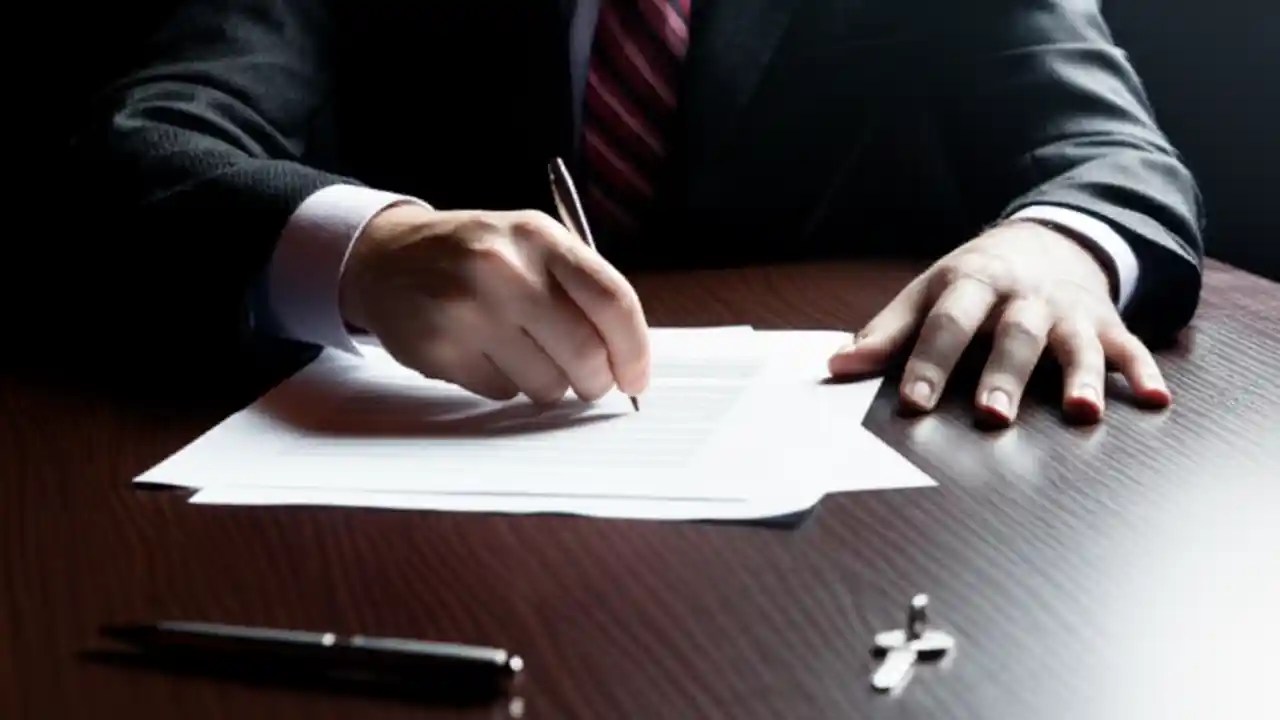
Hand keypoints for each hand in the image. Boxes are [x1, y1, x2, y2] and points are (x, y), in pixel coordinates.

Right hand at [339, 203, 649, 403]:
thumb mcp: (531, 245)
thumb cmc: (476, 256)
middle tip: (590, 382)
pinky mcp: (440, 349)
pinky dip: (505, 384)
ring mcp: (467, 310)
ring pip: (546, 383)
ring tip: (524, 354)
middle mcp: (504, 269)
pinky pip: (502, 392)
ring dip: (548, 383)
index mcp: (539, 237)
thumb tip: (628, 358)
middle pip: (584, 352)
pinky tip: (484, 353)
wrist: (387, 257)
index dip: (634, 349)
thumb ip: (581, 289)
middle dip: (596, 380)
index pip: (612, 300)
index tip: (636, 377)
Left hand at [827, 221, 1171, 424]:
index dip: (927, 363)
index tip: (912, 403)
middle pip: (1012, 335)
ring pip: (1074, 344)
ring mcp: (1068, 310)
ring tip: (1082, 413)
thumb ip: (886, 333)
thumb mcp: (929, 294)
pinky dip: (1144, 372)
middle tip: (990, 417)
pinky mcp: (1106, 324)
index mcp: (970, 284)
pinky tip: (1155, 401)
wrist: (1048, 240)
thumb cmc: (974, 283)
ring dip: (1081, 377)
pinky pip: (1130, 347)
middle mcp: (1022, 297)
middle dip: (1003, 376)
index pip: (945, 324)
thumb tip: (835, 367)